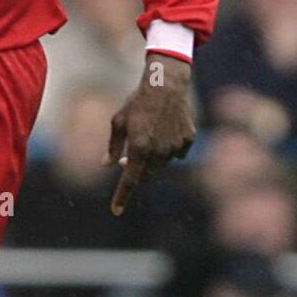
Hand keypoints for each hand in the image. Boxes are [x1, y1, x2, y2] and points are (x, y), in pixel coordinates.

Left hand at [103, 55, 194, 215]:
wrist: (165, 85)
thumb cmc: (137, 102)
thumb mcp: (118, 122)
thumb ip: (114, 147)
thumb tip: (107, 164)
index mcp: (139, 149)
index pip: (129, 181)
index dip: (121, 197)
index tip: (116, 210)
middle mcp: (159, 152)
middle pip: (146, 175)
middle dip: (136, 171)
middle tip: (128, 157)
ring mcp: (175, 147)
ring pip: (162, 164)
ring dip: (153, 158)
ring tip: (149, 133)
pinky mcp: (188, 140)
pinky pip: (177, 153)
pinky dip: (169, 148)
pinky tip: (165, 130)